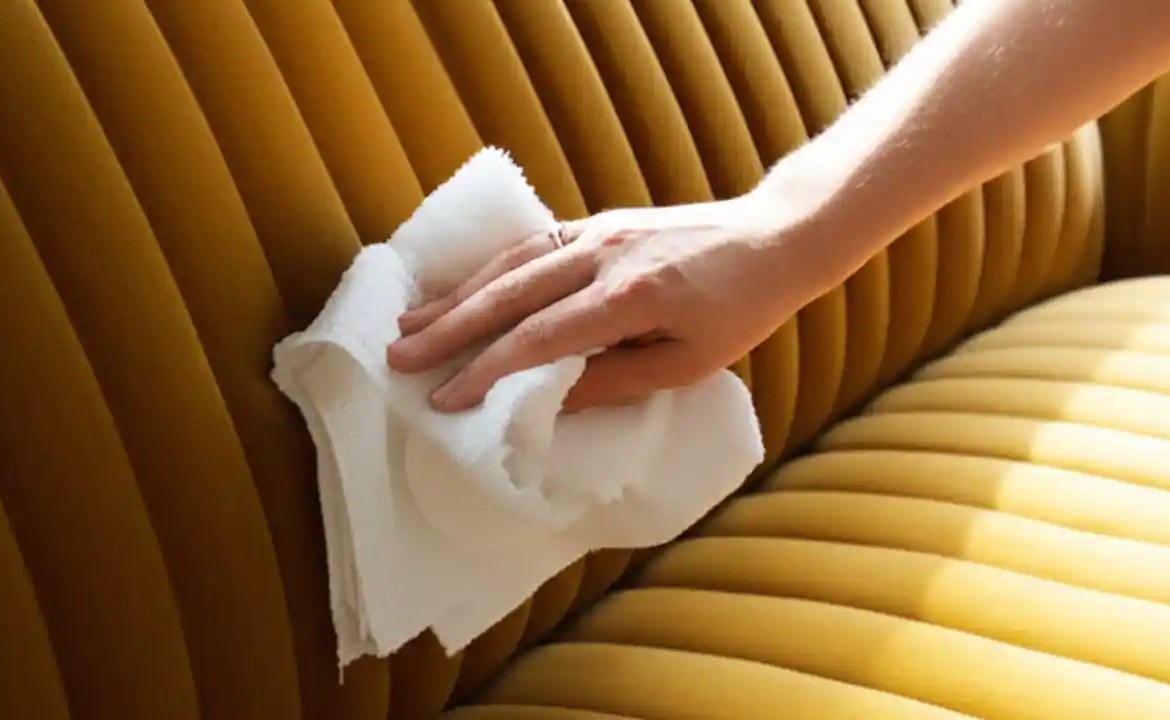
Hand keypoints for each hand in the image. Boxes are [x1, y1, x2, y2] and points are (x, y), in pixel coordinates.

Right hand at [386, 196, 835, 412]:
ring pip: (509, 264)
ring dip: (456, 295)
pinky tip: (460, 288)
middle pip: (507, 295)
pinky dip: (487, 268)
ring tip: (410, 323)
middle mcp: (601, 257)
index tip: (443, 399)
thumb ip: (615, 379)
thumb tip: (548, 399)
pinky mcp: (597, 222)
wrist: (772, 239)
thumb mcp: (686, 364)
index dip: (484, 372)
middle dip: (447, 329)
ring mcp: (596, 232)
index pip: (535, 340)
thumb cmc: (738, 312)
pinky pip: (529, 245)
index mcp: (626, 299)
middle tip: (397, 357)